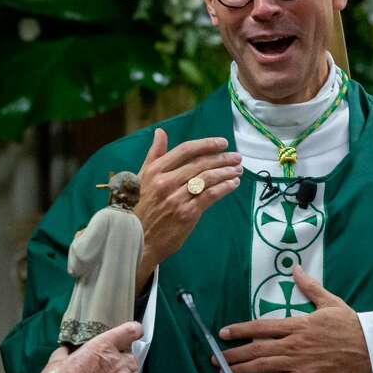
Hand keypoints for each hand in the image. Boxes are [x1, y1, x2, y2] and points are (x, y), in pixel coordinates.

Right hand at [38, 321, 142, 372]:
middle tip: (110, 368)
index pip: (130, 331)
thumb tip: (66, 350)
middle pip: (132, 358)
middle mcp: (117, 362)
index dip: (134, 331)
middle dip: (124, 362)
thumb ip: (65, 352)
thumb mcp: (56, 361)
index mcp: (102, 346)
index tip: (133, 333)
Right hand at [132, 128, 242, 288]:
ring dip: (226, 172)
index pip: (185, 151)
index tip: (222, 142)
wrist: (135, 239)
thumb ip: (154, 155)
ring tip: (237, 170)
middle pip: (200, 164)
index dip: (206, 144)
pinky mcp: (186, 214)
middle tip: (236, 157)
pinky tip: (232, 184)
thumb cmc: (138, 208)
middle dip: (222, 158)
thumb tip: (160, 132)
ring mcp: (176, 198)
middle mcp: (165, 182)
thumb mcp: (141, 178)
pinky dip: (224, 188)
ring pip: (207, 179)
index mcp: (155, 171)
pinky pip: (209, 196)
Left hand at [218, 267, 370, 372]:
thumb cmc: (351, 327)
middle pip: (256, 348)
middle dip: (233, 353)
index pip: (261, 326)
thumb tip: (296, 268)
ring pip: (262, 367)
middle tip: (215, 358)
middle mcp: (293, 343)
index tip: (223, 333)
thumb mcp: (331, 302)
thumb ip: (310, 287)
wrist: (371, 351)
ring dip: (239, 371)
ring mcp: (298, 362)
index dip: (240, 330)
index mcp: (297, 324)